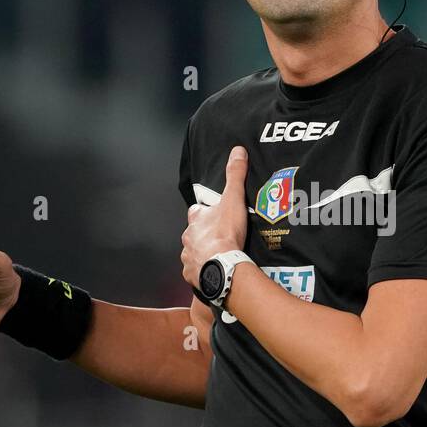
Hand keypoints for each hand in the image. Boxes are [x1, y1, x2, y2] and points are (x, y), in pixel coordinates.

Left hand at [181, 146, 248, 288]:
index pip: (196, 212)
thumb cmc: (225, 234)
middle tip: (221, 238)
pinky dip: (204, 272)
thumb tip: (237, 152)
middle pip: (194, 234)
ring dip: (204, 254)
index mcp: (196, 220)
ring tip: (219, 257)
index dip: (205, 212)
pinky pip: (196, 272)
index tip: (214, 214)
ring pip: (194, 253)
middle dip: (204, 235)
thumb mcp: (233, 199)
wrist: (222, 266)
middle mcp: (188, 238)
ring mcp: (188, 257)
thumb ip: (235, 175)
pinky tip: (215, 272)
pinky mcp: (192, 275)